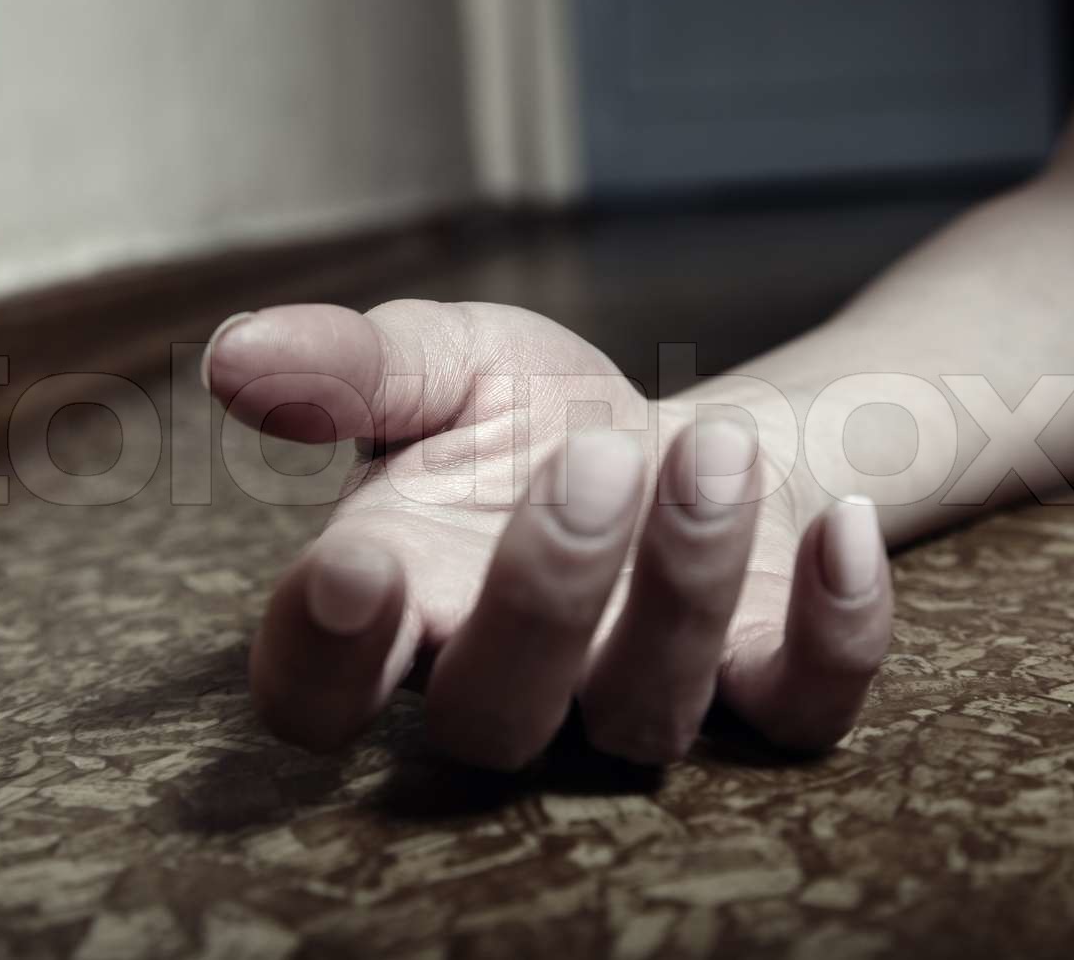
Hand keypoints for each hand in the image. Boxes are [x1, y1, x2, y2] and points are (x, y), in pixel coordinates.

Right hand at [203, 300, 892, 768]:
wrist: (662, 436)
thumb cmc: (526, 416)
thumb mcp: (440, 363)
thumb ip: (348, 366)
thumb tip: (232, 354)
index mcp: (402, 606)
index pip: (316, 692)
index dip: (322, 658)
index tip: (358, 562)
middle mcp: (508, 683)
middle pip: (491, 720)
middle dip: (542, 594)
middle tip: (594, 458)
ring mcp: (633, 697)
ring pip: (644, 718)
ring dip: (681, 586)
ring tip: (710, 451)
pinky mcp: (757, 683)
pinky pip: (800, 713)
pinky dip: (835, 631)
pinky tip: (841, 525)